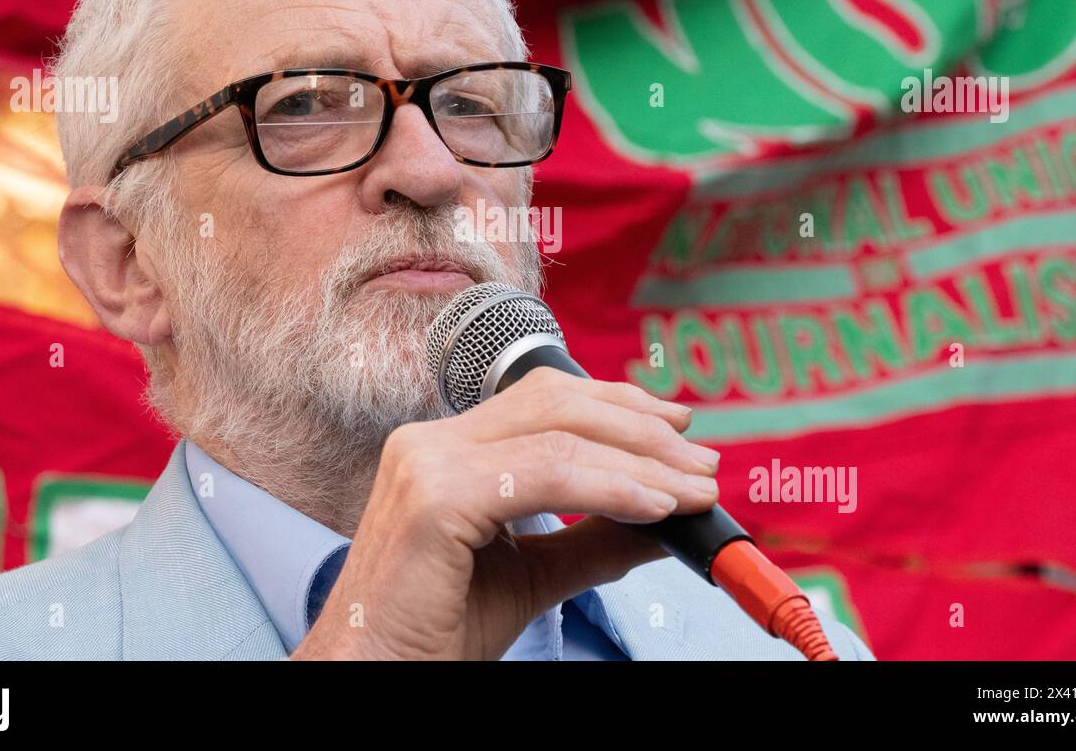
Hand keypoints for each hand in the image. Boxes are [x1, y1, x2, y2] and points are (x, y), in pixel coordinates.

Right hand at [290, 367, 719, 659]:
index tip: (675, 430)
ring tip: (691, 490)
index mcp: (444, 449)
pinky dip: (611, 488)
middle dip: (641, 428)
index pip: (544, 400)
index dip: (617, 406)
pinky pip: (545, 477)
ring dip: (641, 460)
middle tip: (701, 462)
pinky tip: (652, 507)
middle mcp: (430, 442)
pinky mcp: (434, 498)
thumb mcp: (531, 575)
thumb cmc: (432, 634)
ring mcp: (427, 463)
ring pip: (559, 436)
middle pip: (556, 404)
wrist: (375, 675)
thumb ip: (592, 540)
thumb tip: (661, 520)